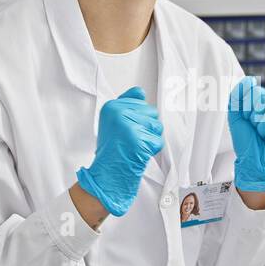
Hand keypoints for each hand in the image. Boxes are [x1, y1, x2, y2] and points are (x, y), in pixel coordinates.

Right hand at [76, 87, 164, 216]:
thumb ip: (127, 104)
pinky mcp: (138, 140)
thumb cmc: (112, 149)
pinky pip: (158, 141)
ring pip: (157, 125)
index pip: (141, 98)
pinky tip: (139, 153)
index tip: (129, 127)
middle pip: (152, 111)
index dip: (139, 115)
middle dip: (147, 126)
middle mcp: (118, 113)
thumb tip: (141, 92)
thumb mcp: (112, 121)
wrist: (106, 174)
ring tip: (136, 145)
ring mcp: (128, 126)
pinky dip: (152, 150)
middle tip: (133, 138)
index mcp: (111, 106)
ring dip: (151, 138)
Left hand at [227, 77, 264, 191]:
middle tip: (258, 131)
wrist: (253, 164)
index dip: (246, 109)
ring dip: (262, 131)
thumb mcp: (236, 116)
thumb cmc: (246, 141)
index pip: (255, 92)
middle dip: (254, 120)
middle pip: (263, 103)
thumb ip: (237, 96)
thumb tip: (249, 79)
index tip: (248, 120)